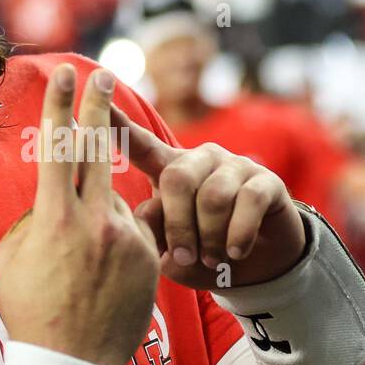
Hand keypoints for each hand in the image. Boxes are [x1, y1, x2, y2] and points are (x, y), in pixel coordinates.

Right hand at [0, 65, 160, 364]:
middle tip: (106, 77)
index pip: (58, 147)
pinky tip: (102, 279)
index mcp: (55, 218)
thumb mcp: (9, 260)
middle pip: (100, 150)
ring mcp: (128, 239)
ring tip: (82, 266)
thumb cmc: (29, 313)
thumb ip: (31, 220)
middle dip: (101, 109)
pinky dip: (117, 244)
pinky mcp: (151, 258)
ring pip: (114, 203)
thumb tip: (51, 200)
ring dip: (98, 216)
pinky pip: (133, 234)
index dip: (59, 105)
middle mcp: (96, 221)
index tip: (63, 74)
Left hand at [110, 105, 307, 290]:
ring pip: (213, 195)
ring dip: (209, 237)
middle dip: (177, 225)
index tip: (97, 100)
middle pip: (177, 179)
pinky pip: (247, 202)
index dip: (118, 124)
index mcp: (169, 170)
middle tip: (183, 257)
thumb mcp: (171, 250)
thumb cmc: (203, 254)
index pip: (140, 144)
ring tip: (211, 261)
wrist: (259, 265)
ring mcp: (234, 166)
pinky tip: (236, 253)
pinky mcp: (266, 180)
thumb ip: (153, 234)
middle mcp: (200, 160)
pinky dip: (238, 235)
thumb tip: (142, 220)